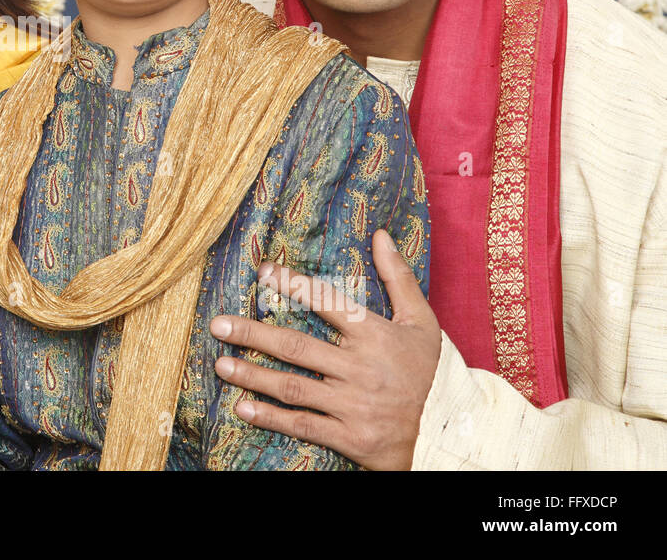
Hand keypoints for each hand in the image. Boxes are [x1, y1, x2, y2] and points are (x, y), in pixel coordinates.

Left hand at [209, 229, 441, 469]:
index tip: (261, 272)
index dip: (292, 285)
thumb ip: (398, 277)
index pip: (327, 302)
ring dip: (253, 375)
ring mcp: (354, 405)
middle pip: (297, 347)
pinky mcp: (350, 437)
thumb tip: (381, 234)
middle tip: (218, 325)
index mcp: (376, 336)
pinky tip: (242, 407)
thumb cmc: (433, 371)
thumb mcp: (422, 321)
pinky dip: (270, 418)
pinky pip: (303, 425)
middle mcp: (360, 369)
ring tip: (220, 363)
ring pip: (294, 386)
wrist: (455, 431)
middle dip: (253, 334)